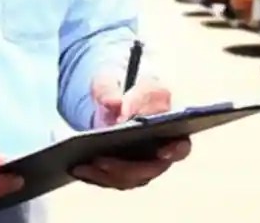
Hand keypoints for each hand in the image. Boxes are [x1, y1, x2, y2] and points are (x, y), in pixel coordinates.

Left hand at [71, 72, 190, 190]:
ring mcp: (144, 163)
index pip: (181, 144)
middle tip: (101, 160)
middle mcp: (161, 150)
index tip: (162, 151)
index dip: (176, 150)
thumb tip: (114, 104)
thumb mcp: (110, 79)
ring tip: (81, 166)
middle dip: (126, 167)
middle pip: (151, 169)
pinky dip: (96, 177)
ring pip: (130, 178)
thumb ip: (111, 89)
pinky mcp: (126, 171)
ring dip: (106, 175)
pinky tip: (77, 169)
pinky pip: (113, 180)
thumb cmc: (117, 87)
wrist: (107, 98)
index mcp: (169, 124)